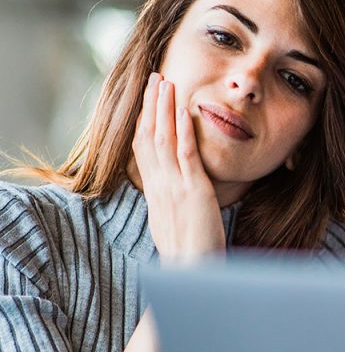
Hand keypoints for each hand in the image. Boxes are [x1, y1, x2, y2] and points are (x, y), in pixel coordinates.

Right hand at [131, 72, 224, 263]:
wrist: (191, 273)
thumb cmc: (188, 254)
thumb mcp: (173, 222)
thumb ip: (171, 203)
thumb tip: (173, 194)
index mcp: (155, 191)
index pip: (144, 148)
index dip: (144, 121)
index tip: (147, 100)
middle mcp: (159, 185)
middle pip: (148, 135)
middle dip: (151, 105)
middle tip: (154, 78)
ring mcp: (174, 186)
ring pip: (163, 138)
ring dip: (164, 108)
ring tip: (165, 82)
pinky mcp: (193, 190)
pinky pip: (185, 154)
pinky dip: (182, 129)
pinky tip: (183, 109)